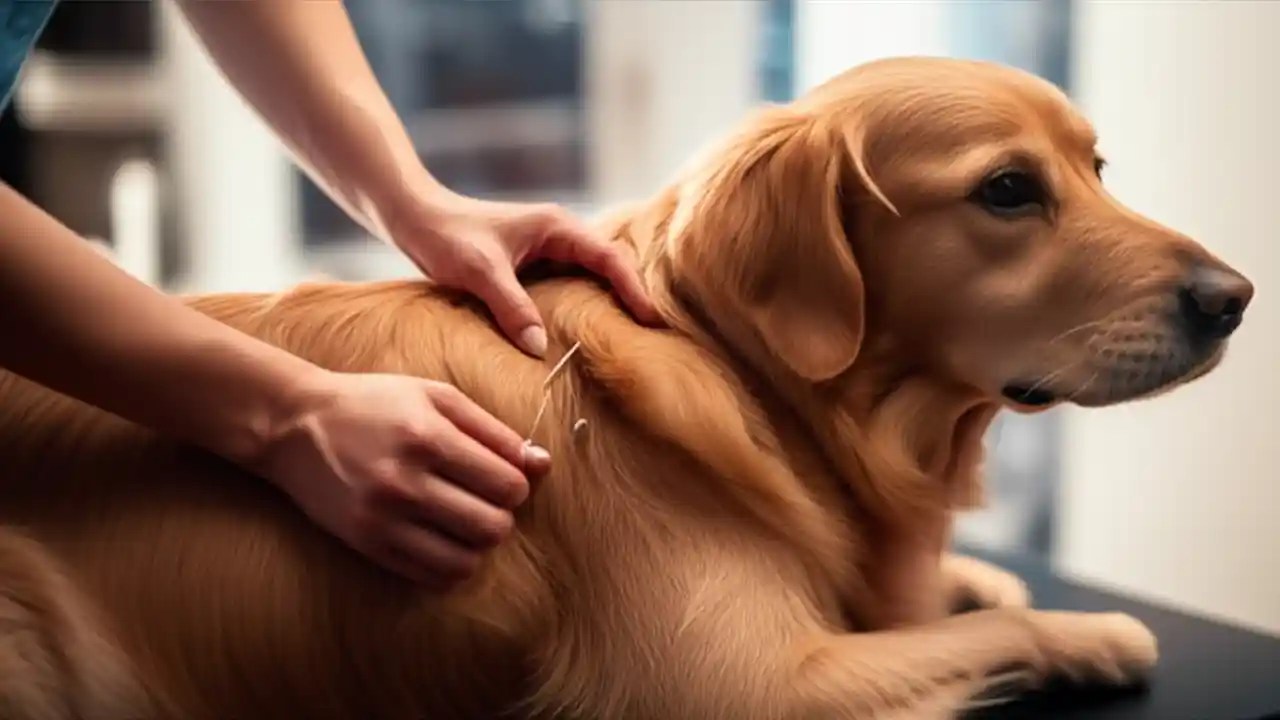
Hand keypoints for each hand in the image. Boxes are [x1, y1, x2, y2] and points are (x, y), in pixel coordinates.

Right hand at [254, 370, 550, 588]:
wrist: (295, 426)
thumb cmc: (374, 403)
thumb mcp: (435, 397)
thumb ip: (493, 430)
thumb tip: (541, 464)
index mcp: (428, 437)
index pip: (508, 484)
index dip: (517, 484)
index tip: (502, 477)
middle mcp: (405, 482)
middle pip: (493, 526)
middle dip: (501, 515)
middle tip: (485, 500)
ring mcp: (383, 519)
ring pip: (466, 560)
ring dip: (477, 544)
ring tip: (465, 521)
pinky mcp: (367, 545)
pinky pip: (431, 576)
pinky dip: (450, 564)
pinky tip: (443, 540)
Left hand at [387, 191, 661, 356]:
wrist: (416, 218)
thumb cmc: (446, 235)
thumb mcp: (478, 272)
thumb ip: (511, 307)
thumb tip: (539, 349)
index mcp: (557, 227)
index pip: (610, 258)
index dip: (633, 289)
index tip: (650, 320)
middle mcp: (561, 235)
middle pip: (612, 266)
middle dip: (633, 296)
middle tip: (653, 337)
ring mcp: (550, 250)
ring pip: (594, 277)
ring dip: (611, 303)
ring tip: (630, 340)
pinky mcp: (536, 266)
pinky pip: (572, 286)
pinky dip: (586, 307)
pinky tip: (587, 335)